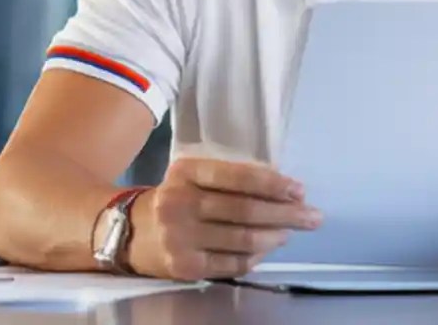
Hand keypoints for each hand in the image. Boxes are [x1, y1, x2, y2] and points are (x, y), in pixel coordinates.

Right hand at [127, 157, 322, 280]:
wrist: (125, 231)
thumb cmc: (172, 199)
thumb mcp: (190, 177)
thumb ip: (226, 179)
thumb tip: (282, 191)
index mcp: (185, 172)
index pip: (238, 177)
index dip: (273, 184)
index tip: (299, 190)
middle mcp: (180, 203)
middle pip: (245, 210)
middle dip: (286, 213)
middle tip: (312, 216)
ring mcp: (180, 237)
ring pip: (242, 239)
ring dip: (274, 236)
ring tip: (290, 232)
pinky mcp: (184, 265)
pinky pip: (231, 264)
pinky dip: (254, 258)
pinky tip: (266, 250)